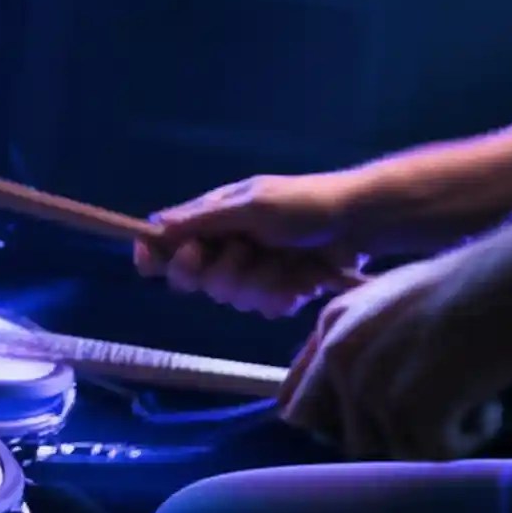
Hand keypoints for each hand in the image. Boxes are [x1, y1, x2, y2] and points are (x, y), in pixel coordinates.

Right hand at [134, 173, 367, 317]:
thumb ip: (205, 218)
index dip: (155, 255)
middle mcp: (227, 245)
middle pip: (194, 280)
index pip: (167, 241)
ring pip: (231, 297)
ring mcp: (252, 271)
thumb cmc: (304, 204)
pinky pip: (262, 308)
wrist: (361, 224)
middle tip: (245, 252)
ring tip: (286, 262)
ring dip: (260, 282)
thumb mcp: (253, 205)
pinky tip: (301, 280)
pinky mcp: (276, 291)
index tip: (150, 265)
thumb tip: (158, 223)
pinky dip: (283, 295)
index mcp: (215, 218)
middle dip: (222, 272)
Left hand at [278, 252, 511, 460]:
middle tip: (430, 409)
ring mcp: (370, 388)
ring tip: (464, 392)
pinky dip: (467, 437)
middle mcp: (340, 358)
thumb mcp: (387, 302)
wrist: (511, 285)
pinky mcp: (408, 414)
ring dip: (428, 433)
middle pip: (341, 434)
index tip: (361, 426)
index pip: (296, 402)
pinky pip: (434, 454)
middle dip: (384, 432)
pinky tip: (486, 402)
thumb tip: (339, 395)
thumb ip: (355, 344)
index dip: (328, 421)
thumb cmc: (467, 288)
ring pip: (389, 448)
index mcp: (330, 328)